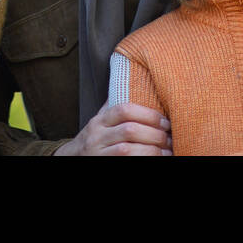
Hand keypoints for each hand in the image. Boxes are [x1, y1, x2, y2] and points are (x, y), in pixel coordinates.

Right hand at [54, 104, 171, 155]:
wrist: (73, 159)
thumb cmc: (94, 138)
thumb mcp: (100, 120)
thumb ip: (115, 106)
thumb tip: (135, 78)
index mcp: (100, 120)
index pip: (124, 110)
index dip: (148, 115)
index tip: (165, 121)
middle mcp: (97, 136)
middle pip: (129, 130)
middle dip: (154, 134)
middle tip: (170, 138)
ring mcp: (99, 153)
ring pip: (128, 150)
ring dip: (152, 150)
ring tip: (167, 151)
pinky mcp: (104, 165)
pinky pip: (127, 163)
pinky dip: (144, 160)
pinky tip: (157, 159)